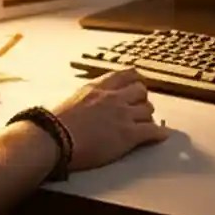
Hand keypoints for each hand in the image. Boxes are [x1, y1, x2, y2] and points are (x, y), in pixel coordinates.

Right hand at [50, 69, 169, 170]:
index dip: (135, 80)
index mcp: (98, 87)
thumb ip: (86, 98)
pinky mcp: (128, 134)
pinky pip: (153, 131)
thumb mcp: (71, 100)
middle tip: (139, 109)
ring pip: (149, 110)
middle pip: (141, 91)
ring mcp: (123, 115)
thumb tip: (87, 105)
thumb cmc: (53, 125)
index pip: (126, 74)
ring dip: (147, 118)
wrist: (52, 139)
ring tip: (144, 125)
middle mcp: (114, 97)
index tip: (137, 85)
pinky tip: (161, 136)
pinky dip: (159, 134)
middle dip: (142, 100)